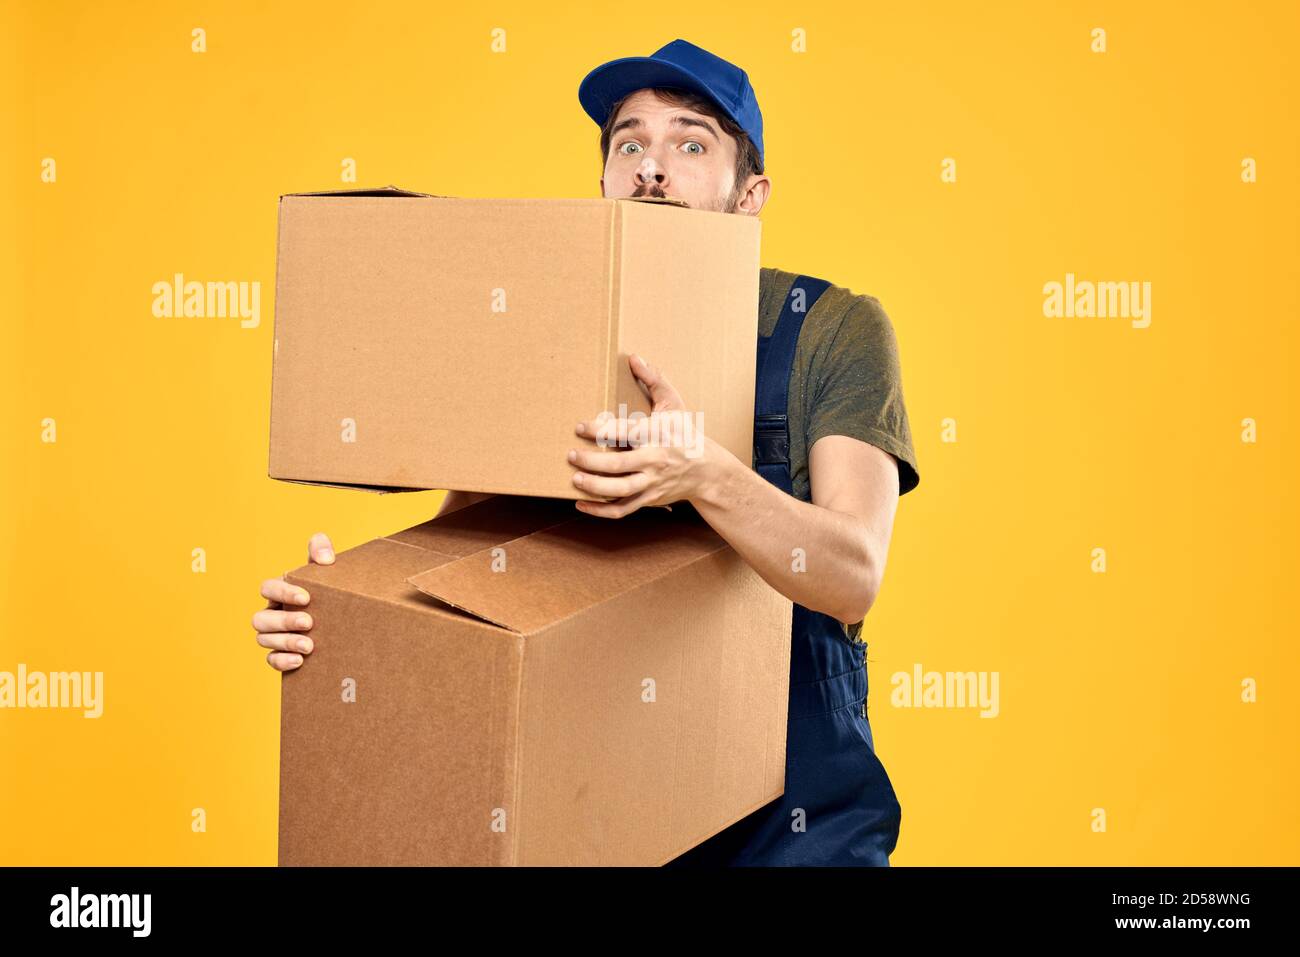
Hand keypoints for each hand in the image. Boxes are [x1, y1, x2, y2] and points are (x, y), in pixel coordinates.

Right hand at [253, 532, 333, 671]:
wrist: (348, 623)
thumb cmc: (331, 592)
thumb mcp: (327, 571)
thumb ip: (323, 553)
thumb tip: (324, 553)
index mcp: (280, 592)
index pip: (268, 588)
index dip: (282, 592)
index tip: (306, 597)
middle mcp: (272, 613)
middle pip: (261, 618)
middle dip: (283, 621)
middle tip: (309, 622)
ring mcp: (274, 635)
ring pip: (263, 639)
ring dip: (285, 642)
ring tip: (309, 646)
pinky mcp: (282, 654)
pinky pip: (271, 660)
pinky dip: (282, 661)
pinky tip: (299, 661)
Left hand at [569, 354, 726, 518]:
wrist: (707, 470)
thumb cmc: (684, 432)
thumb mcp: (673, 403)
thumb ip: (654, 379)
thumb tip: (634, 358)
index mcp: (657, 434)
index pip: (625, 433)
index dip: (600, 431)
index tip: (580, 427)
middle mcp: (655, 461)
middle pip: (618, 465)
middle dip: (591, 461)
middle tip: (570, 454)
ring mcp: (652, 483)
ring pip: (620, 490)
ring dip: (594, 487)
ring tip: (575, 478)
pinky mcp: (648, 500)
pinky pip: (622, 510)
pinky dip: (600, 510)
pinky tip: (580, 504)